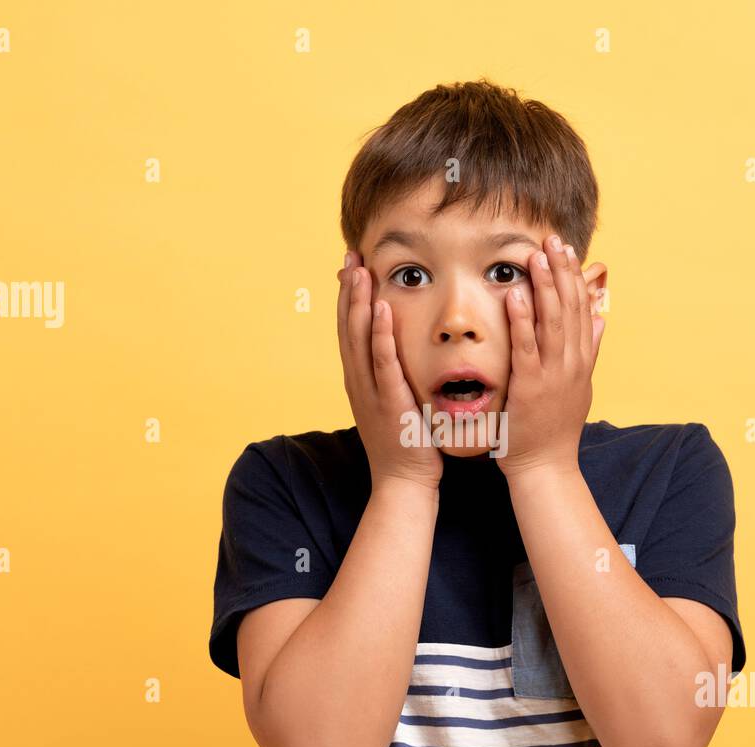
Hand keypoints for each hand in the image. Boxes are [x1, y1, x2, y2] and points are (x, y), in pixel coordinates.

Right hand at [337, 250, 442, 492]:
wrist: (404, 481)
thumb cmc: (406, 441)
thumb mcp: (394, 400)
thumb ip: (391, 374)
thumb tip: (395, 352)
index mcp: (360, 379)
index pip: (350, 330)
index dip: (348, 297)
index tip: (351, 266)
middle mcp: (358, 381)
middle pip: (348, 327)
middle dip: (349, 291)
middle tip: (350, 257)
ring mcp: (370, 392)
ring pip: (359, 340)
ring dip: (359, 304)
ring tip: (360, 272)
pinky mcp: (390, 403)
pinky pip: (383, 364)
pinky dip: (380, 337)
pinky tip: (382, 312)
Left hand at [497, 234, 606, 480]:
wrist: (546, 466)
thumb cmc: (555, 428)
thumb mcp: (579, 385)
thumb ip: (588, 350)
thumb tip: (600, 317)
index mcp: (580, 360)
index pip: (580, 308)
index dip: (574, 277)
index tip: (567, 249)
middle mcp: (571, 363)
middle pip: (569, 308)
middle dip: (561, 271)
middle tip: (552, 239)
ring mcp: (552, 374)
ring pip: (552, 322)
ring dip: (545, 286)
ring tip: (536, 256)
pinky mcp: (530, 386)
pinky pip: (527, 347)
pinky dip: (523, 320)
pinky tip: (518, 295)